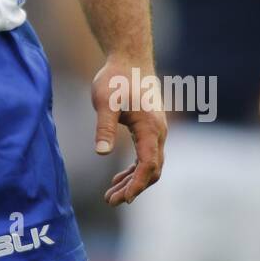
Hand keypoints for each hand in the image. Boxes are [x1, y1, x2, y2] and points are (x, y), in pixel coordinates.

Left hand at [91, 57, 166, 205]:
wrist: (130, 59)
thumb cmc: (116, 78)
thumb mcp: (105, 101)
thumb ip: (104, 126)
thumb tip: (101, 153)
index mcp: (150, 127)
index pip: (148, 165)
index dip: (137, 185)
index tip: (123, 199)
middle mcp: (158, 132)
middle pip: (151, 170)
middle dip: (133, 188)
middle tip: (110, 201)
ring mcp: (157, 131)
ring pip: (150, 165)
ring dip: (133, 182)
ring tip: (111, 196)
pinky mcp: (150, 129)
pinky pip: (146, 156)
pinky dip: (134, 170)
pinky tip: (118, 178)